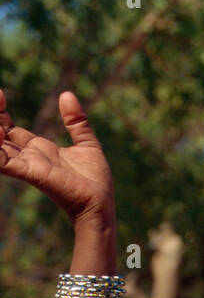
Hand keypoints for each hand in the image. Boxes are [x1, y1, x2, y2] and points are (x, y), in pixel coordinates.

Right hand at [0, 87, 115, 225]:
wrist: (100, 203)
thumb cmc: (94, 181)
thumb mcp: (87, 144)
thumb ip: (76, 121)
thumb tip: (67, 94)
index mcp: (39, 148)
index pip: (10, 128)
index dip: (1, 112)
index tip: (0, 94)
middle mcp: (29, 157)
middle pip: (1, 134)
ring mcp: (28, 165)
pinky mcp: (32, 174)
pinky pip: (5, 163)